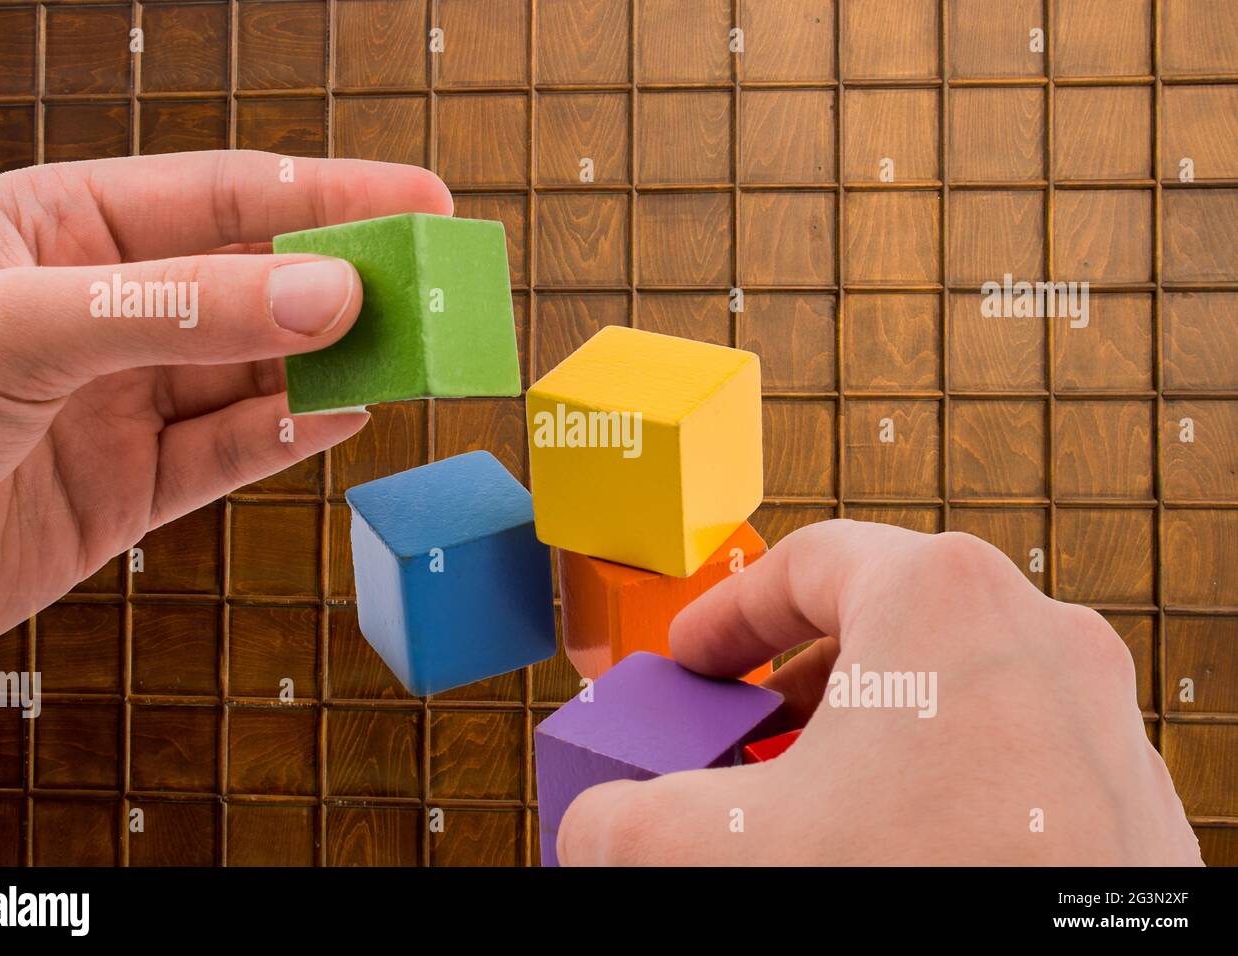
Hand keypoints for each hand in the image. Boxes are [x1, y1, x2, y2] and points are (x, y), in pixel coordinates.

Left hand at [0, 150, 451, 658]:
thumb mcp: (21, 327)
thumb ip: (180, 308)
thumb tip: (327, 296)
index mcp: (59, 227)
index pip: (220, 195)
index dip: (330, 194)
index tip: (421, 203)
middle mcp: (101, 308)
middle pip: (253, 283)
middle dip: (345, 284)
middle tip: (434, 289)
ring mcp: (117, 400)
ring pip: (256, 372)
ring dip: (332, 365)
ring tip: (407, 356)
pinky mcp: (128, 488)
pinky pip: (230, 452)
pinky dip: (289, 436)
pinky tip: (344, 415)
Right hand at [556, 520, 1201, 865]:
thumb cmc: (922, 887)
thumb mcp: (723, 846)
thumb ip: (624, 819)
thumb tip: (595, 828)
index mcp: (941, 597)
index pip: (808, 561)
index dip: (731, 614)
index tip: (697, 658)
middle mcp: (1036, 633)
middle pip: (883, 622)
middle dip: (797, 681)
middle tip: (748, 731)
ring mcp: (1092, 712)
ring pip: (951, 686)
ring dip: (869, 733)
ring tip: (819, 800)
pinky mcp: (1124, 790)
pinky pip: (1010, 750)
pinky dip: (940, 777)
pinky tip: (897, 844)